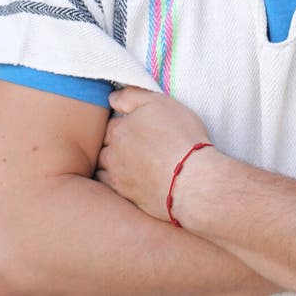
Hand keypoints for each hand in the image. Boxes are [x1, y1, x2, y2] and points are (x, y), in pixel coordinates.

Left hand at [96, 87, 211, 220]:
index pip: (110, 124)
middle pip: (104, 146)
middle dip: (114, 144)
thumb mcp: (159, 102)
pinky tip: (132, 180)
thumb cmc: (180, 137)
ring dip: (113, 164)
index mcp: (119, 130)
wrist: (191, 180)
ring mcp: (118, 178)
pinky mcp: (127, 198)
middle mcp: (113, 154)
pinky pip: (112, 189)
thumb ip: (131, 97)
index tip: (133, 126)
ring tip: (131, 162)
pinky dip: (117, 182)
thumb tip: (111, 98)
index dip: (122, 123)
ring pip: (104, 168)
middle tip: (132, 144)